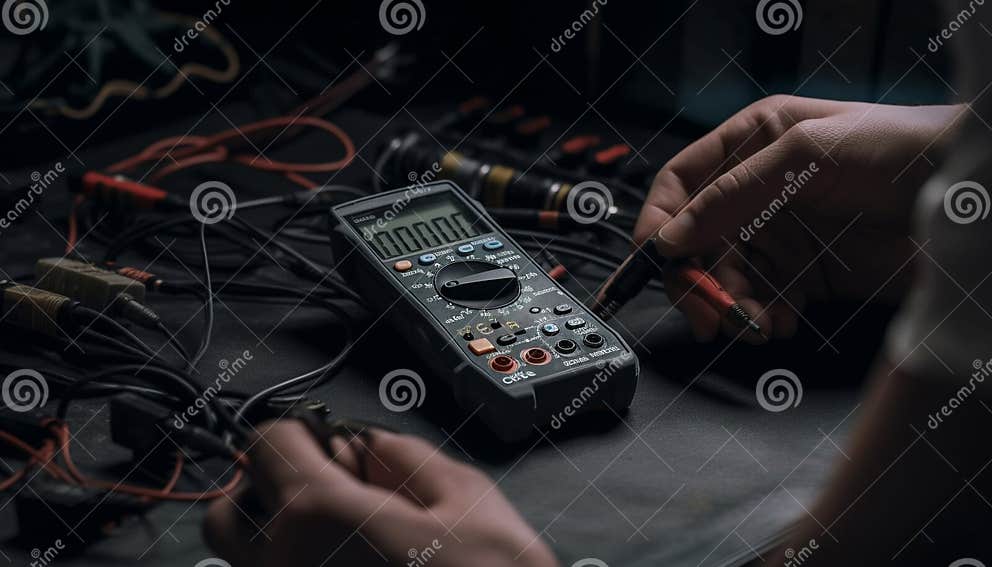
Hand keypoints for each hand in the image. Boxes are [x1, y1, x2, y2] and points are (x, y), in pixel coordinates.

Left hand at [203, 420, 557, 566]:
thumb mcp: (464, 493)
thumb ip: (402, 454)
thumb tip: (368, 445)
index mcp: (321, 517)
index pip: (266, 442)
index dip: (302, 430)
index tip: (327, 441)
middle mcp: (286, 566)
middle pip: (231, 507)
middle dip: (270, 485)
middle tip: (323, 485)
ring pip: (243, 557)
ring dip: (274, 532)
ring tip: (334, 530)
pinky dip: (298, 562)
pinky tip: (351, 561)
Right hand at [634, 95, 963, 342]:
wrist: (967, 195)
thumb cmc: (898, 150)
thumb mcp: (805, 156)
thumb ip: (731, 194)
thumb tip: (669, 238)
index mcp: (750, 144)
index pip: (680, 186)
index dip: (658, 223)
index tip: (654, 261)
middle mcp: (758, 191)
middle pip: (696, 242)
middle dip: (695, 280)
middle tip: (706, 315)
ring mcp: (781, 234)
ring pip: (727, 278)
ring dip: (732, 306)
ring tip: (756, 324)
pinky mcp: (806, 274)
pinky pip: (763, 301)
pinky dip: (763, 317)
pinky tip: (781, 322)